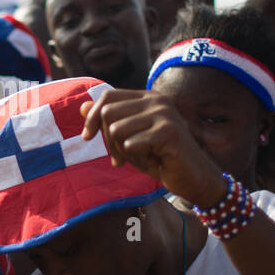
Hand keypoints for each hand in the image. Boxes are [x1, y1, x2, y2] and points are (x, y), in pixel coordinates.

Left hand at [80, 89, 225, 206]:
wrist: (193, 178)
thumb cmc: (160, 158)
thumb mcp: (129, 139)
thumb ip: (109, 122)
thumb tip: (81, 106)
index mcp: (147, 98)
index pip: (107, 96)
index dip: (92, 117)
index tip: (87, 137)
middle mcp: (156, 100)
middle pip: (108, 113)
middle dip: (107, 141)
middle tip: (120, 158)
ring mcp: (164, 114)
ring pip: (116, 130)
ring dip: (122, 152)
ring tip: (139, 158)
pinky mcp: (168, 132)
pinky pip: (131, 144)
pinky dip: (136, 158)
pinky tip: (153, 161)